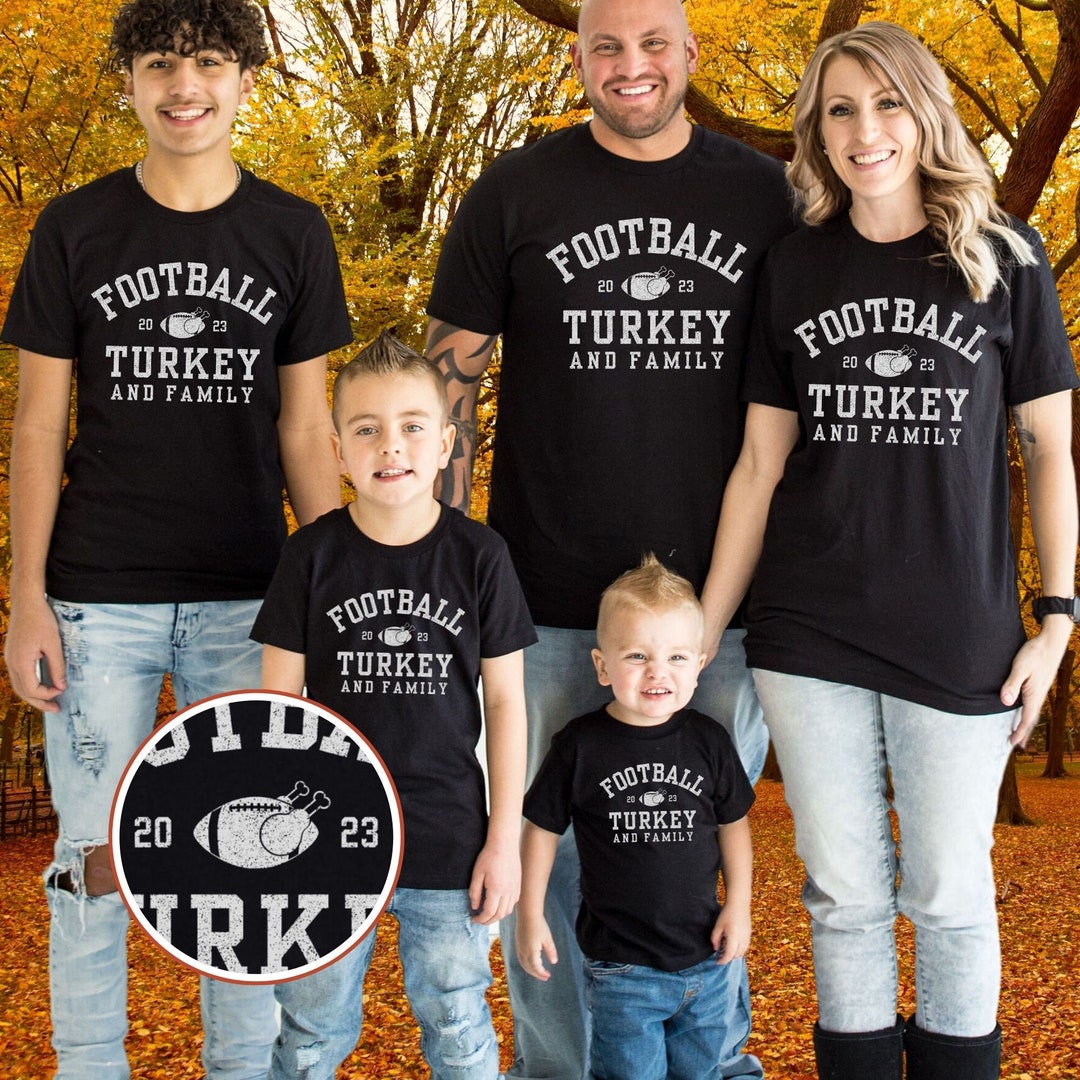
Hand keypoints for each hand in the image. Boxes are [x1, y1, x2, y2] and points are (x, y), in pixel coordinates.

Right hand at [4, 595, 64, 712]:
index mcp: (21, 662)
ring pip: (19, 685)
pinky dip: (29, 685)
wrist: (26, 603)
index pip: (32, 689)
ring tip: (49, 701)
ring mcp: (9, 659)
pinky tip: (41, 685)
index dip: (47, 694)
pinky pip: (18, 676)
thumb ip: (57, 666)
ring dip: (33, 695)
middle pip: (23, 691)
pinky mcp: (12, 655)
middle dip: (39, 702)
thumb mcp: (54, 644)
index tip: (62, 691)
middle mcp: (11, 663)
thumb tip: (61, 686)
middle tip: (55, 709)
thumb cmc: (41, 620)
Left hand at [468, 839, 520, 924]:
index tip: (473, 919)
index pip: (489, 913)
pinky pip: (513, 903)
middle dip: (488, 921)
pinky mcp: (518, 885)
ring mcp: (515, 889)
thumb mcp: (477, 874)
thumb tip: (474, 907)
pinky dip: (505, 908)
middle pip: (499, 915)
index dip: (480, 919)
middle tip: (479, 920)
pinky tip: (498, 904)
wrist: (504, 843)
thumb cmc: (489, 856)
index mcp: (496, 890)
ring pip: (508, 911)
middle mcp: (508, 892)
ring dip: (497, 916)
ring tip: (488, 913)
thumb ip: (475, 892)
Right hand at [515, 912, 557, 980]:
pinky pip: (521, 959)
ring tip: (538, 972)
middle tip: (545, 977)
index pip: (536, 968)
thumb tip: (554, 962)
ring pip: (524, 964)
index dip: (542, 973)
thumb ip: (551, 951)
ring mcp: (519, 948)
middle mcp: (523, 952)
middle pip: (529, 968)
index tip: (548, 975)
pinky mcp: (518, 944)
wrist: (527, 914)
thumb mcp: (548, 939)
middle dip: (537, 974)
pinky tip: (530, 963)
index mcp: (531, 952)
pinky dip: (526, 964)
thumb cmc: (539, 925)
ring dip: (530, 970)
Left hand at [710, 905, 750, 964]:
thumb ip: (715, 939)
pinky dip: (739, 950)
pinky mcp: (749, 935)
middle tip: (720, 956)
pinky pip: (745, 947)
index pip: (729, 954)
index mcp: (733, 938)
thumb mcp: (718, 926)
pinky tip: (733, 946)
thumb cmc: (727, 914)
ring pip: (742, 952)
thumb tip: (716, 949)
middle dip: (728, 958)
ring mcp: (747, 938)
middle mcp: (742, 940)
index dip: (723, 960)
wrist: (739, 904)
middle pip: (736, 955)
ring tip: (726, 951)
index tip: (717, 962)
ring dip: (734, 955)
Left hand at [1000, 621, 1072, 747]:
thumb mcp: (1020, 668)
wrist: (1051, 642)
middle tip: (1015, 744)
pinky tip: (1023, 710)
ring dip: (1026, 723)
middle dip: (1023, 732)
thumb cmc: (1035, 653)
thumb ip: (1012, 684)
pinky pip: (1033, 704)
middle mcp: (1039, 695)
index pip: (1026, 718)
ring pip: (1033, 711)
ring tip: (1019, 732)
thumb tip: (1005, 702)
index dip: (1019, 731)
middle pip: (1031, 718)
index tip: (1012, 743)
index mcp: (1034, 694)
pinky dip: (1027, 712)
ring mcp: (1041, 690)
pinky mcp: (1040, 684)